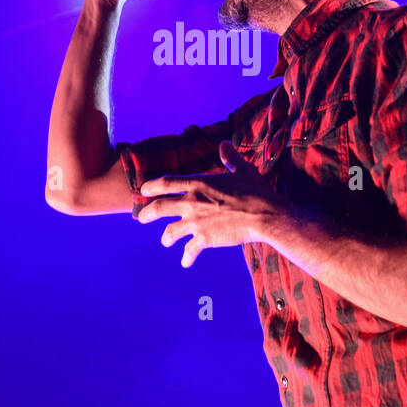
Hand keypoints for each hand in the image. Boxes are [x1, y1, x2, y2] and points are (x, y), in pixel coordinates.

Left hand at [136, 141, 286, 266]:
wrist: (265, 216)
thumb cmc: (256, 191)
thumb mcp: (242, 170)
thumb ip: (230, 158)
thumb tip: (224, 144)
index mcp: (198, 183)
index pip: (166, 183)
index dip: (151, 186)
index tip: (143, 190)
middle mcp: (192, 202)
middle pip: (159, 208)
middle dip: (147, 214)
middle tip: (141, 218)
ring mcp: (196, 222)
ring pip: (170, 232)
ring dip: (166, 238)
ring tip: (166, 241)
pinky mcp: (204, 239)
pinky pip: (189, 250)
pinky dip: (187, 257)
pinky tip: (186, 262)